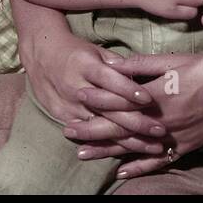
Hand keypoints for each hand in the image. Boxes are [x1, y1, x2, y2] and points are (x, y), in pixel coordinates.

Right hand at [23, 29, 168, 150]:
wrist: (41, 54)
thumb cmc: (75, 51)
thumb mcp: (95, 50)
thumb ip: (117, 64)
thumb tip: (139, 76)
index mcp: (86, 66)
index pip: (111, 81)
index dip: (130, 91)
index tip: (150, 100)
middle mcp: (76, 87)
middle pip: (109, 109)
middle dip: (137, 122)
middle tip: (161, 131)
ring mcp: (68, 105)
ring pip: (101, 127)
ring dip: (128, 139)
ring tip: (152, 147)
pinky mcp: (63, 116)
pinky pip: (88, 134)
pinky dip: (108, 143)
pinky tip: (127, 153)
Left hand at [67, 52, 202, 178]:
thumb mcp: (174, 60)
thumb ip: (142, 64)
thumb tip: (113, 64)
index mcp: (158, 95)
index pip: (119, 101)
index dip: (96, 101)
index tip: (76, 99)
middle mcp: (163, 120)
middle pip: (121, 128)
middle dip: (92, 131)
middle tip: (68, 133)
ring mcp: (174, 136)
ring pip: (135, 147)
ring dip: (108, 151)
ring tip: (83, 154)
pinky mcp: (186, 147)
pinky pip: (159, 161)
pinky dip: (140, 167)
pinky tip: (122, 172)